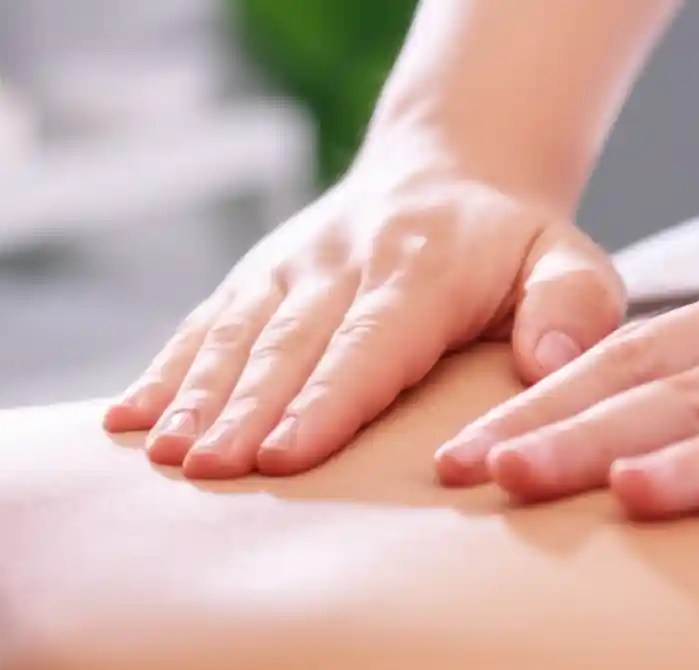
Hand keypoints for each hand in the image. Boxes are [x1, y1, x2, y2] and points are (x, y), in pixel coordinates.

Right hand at [104, 136, 624, 477]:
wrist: (451, 169)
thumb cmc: (512, 243)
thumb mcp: (568, 259)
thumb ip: (571, 306)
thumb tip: (548, 363)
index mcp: (420, 268)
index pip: (368, 343)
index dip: (324, 401)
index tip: (284, 455)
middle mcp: (343, 262)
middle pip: (288, 344)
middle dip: (244, 410)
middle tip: (208, 470)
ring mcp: (291, 265)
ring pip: (236, 332)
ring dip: (195, 393)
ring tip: (162, 451)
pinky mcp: (260, 273)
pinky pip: (206, 320)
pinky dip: (165, 368)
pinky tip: (126, 417)